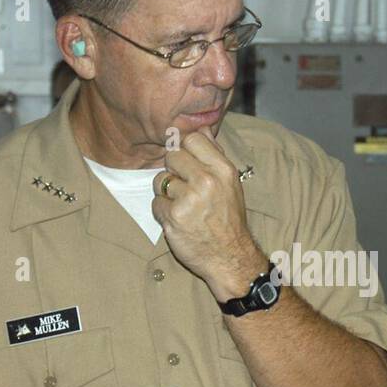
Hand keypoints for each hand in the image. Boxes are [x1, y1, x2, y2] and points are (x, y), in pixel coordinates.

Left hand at [151, 128, 262, 295]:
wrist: (230, 257)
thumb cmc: (229, 219)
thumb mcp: (230, 184)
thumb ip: (214, 156)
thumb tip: (200, 129)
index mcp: (223, 170)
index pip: (192, 138)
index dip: (185, 148)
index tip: (186, 161)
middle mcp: (207, 181)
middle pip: (172, 156)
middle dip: (174, 170)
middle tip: (184, 187)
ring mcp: (189, 200)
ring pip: (160, 180)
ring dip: (166, 192)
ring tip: (183, 205)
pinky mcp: (173, 217)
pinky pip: (156, 202)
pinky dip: (163, 212)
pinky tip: (178, 220)